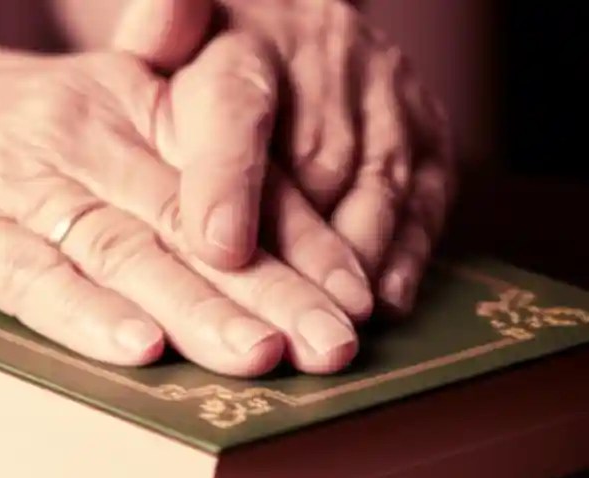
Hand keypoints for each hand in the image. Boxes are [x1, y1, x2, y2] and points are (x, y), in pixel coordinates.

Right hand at [0, 42, 359, 374]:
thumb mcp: (82, 122)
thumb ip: (159, 171)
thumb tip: (257, 252)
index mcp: (127, 106)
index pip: (229, 179)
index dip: (299, 238)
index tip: (359, 295)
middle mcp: (83, 135)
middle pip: (191, 220)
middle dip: (273, 285)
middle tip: (336, 345)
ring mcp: (17, 179)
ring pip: (121, 248)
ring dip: (196, 307)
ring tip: (262, 354)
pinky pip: (26, 273)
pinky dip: (81, 313)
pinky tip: (135, 348)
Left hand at [114, 0, 455, 313]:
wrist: (294, 22)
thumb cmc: (211, 55)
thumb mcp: (170, 43)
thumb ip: (158, 39)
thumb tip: (161, 14)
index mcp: (247, 44)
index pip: (236, 109)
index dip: (227, 181)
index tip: (218, 249)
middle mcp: (327, 61)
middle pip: (313, 167)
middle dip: (295, 257)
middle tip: (274, 330)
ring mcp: (387, 95)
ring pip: (374, 189)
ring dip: (353, 268)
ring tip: (329, 334)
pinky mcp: (430, 130)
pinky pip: (426, 198)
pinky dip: (407, 255)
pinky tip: (385, 306)